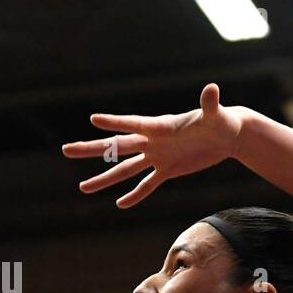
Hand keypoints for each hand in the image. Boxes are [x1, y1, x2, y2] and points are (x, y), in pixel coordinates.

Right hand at [61, 82, 244, 207]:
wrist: (226, 135)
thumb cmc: (222, 121)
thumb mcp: (216, 115)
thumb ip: (210, 104)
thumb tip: (212, 89)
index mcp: (160, 126)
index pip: (134, 124)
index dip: (116, 122)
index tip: (94, 119)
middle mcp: (153, 141)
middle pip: (116, 146)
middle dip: (91, 149)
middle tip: (66, 150)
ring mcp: (158, 156)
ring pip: (125, 169)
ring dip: (105, 179)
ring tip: (83, 188)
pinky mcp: (168, 169)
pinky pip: (148, 184)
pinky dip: (135, 194)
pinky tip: (120, 204)